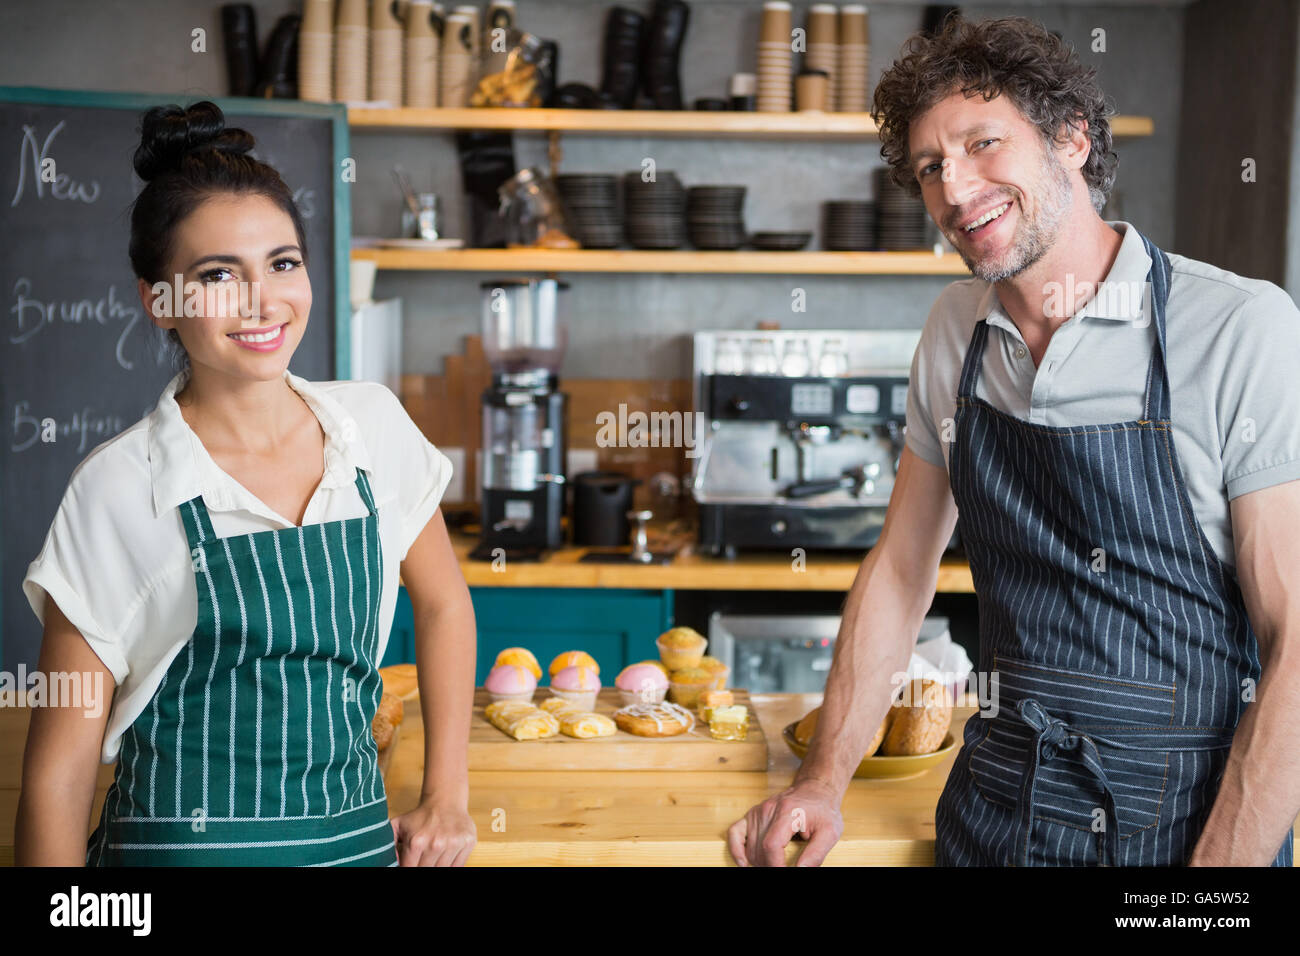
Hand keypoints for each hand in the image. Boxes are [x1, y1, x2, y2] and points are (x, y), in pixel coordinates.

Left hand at [391, 798, 476, 865]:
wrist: (445, 800)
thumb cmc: (420, 817)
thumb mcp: (398, 825)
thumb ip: (387, 843)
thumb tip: (385, 860)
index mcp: (416, 842)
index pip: (410, 870)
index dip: (409, 867)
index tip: (411, 862)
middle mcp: (435, 844)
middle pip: (426, 872)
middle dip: (422, 866)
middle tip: (422, 858)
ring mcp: (453, 844)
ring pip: (443, 870)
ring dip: (437, 866)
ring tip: (432, 856)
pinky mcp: (467, 843)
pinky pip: (458, 866)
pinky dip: (451, 865)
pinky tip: (445, 856)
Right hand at [727, 778, 843, 866]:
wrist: (815, 790)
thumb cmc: (823, 811)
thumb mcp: (830, 832)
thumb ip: (816, 853)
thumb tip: (801, 870)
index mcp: (787, 812)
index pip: (772, 846)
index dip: (776, 866)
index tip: (786, 873)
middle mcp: (768, 810)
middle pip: (760, 849)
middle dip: (771, 866)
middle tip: (786, 867)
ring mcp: (758, 811)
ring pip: (750, 847)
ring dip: (760, 862)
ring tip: (777, 864)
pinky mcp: (752, 814)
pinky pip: (735, 832)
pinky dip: (736, 850)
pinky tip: (744, 863)